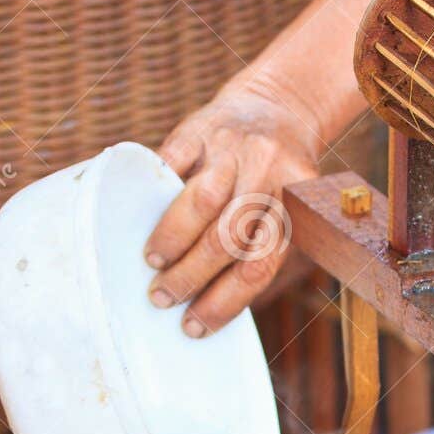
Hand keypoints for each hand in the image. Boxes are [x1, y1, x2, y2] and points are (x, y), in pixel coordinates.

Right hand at [145, 82, 321, 336]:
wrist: (276, 107)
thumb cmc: (273, 181)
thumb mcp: (281, 211)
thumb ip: (255, 248)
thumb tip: (206, 302)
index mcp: (292, 209)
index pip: (256, 267)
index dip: (223, 301)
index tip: (194, 325)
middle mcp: (268, 178)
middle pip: (226, 238)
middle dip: (191, 277)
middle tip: (162, 299)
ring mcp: (235, 150)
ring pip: (202, 201)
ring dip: (172, 238)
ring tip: (151, 262)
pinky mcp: (203, 128)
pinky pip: (175, 162)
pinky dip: (157, 192)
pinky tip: (140, 217)